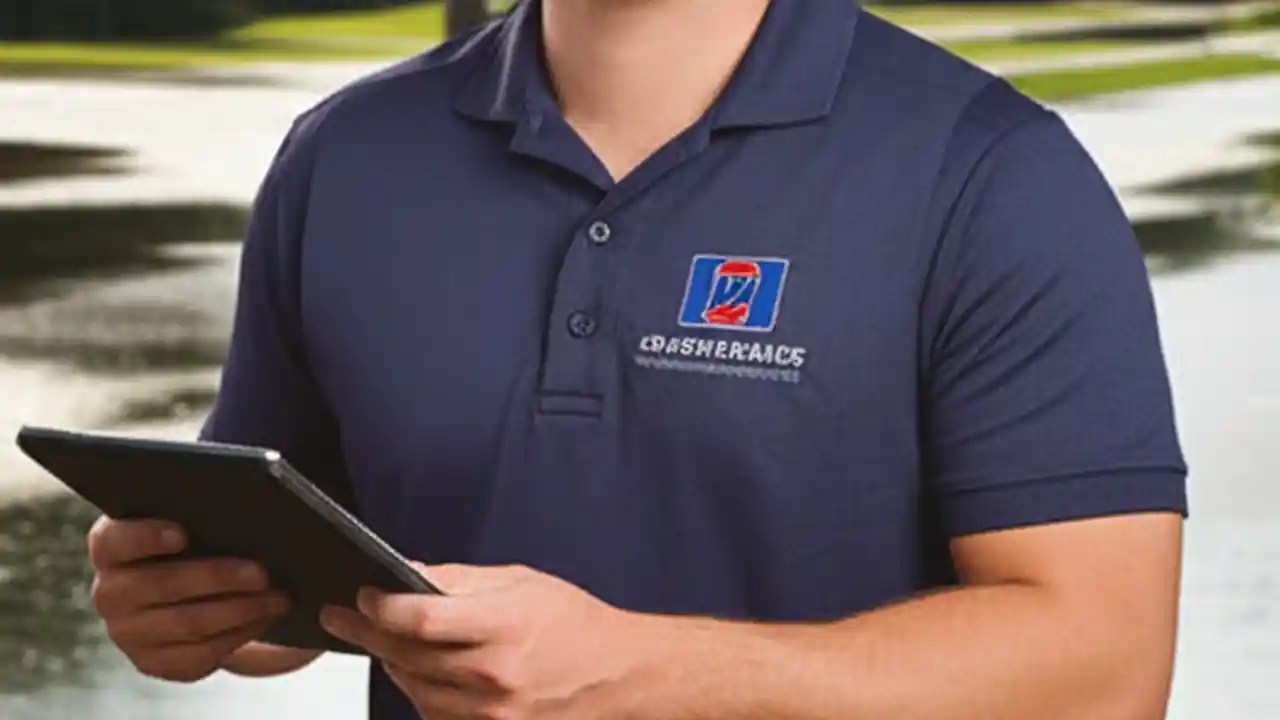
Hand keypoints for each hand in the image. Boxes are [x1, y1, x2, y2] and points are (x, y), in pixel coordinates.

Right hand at [87, 515, 290, 682]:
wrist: (189, 592)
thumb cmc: (195, 543)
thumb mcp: (191, 523)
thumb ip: (202, 515)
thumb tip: (249, 514)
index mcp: (110, 548)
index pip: (115, 541)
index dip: (146, 537)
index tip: (183, 533)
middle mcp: (110, 592)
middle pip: (162, 584)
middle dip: (218, 577)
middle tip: (263, 573)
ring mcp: (127, 632)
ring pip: (187, 622)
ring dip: (240, 609)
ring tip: (279, 597)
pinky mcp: (153, 662)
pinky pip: (199, 653)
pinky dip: (240, 634)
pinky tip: (266, 618)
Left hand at [320, 564, 647, 718]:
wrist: (617, 674)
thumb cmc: (573, 623)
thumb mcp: (520, 582)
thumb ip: (458, 579)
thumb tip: (404, 572)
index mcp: (505, 625)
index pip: (421, 618)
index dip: (380, 607)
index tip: (360, 596)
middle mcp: (495, 675)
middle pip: (406, 656)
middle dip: (367, 633)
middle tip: (342, 617)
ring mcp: (493, 714)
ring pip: (413, 689)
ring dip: (391, 663)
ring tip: (383, 639)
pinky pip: (434, 715)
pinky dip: (419, 692)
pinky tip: (419, 670)